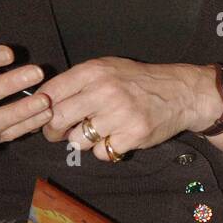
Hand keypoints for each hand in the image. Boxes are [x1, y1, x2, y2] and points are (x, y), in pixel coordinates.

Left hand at [37, 57, 212, 161]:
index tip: (43, 116)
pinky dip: (105, 150)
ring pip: (78, 141)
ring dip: (83, 141)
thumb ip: (77, 81)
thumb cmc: (138, 81)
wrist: (180, 92)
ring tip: (97, 131)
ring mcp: (119, 114)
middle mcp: (104, 91)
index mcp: (94, 71)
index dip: (41, 109)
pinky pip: (102, 153)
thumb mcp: (107, 68)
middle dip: (53, 131)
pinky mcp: (132, 135)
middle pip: (58, 120)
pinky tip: (116, 138)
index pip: (50, 93)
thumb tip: (43, 104)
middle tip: (59, 133)